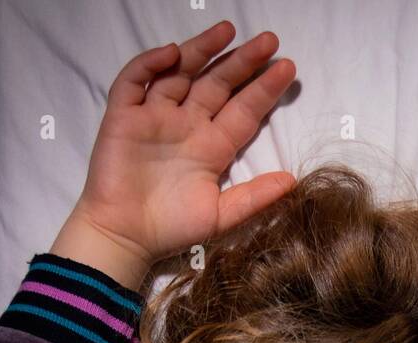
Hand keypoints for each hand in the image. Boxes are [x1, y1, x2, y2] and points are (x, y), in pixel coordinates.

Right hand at [58, 21, 296, 280]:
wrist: (125, 237)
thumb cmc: (170, 229)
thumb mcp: (220, 216)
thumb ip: (254, 197)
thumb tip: (293, 181)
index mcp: (211, 147)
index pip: (243, 110)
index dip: (264, 89)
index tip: (288, 68)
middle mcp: (186, 126)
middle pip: (217, 84)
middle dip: (242, 62)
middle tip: (268, 40)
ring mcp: (155, 117)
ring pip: (181, 73)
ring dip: (202, 50)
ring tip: (227, 30)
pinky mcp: (125, 116)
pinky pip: (136, 80)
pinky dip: (151, 64)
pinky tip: (172, 53)